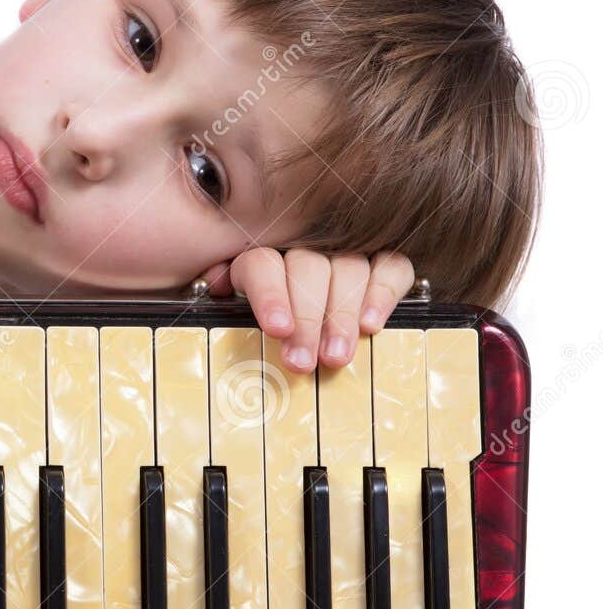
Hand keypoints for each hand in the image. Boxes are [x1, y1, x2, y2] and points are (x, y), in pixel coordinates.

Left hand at [198, 248, 415, 373]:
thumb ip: (226, 288)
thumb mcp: (237, 300)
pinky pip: (391, 266)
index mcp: (262, 253)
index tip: (277, 329)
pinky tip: (372, 325)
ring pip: (348, 269)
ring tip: (335, 357)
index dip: (269, 295)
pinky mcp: (383, 260)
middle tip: (304, 363)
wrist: (306, 299)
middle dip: (306, 320)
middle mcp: (304, 245)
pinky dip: (383, 293)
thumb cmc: (269, 310)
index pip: (262, 263)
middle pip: (307, 270)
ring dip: (341, 316)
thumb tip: (216, 282)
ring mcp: (346, 249)